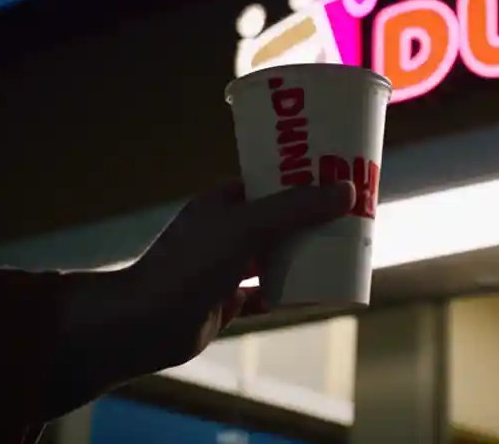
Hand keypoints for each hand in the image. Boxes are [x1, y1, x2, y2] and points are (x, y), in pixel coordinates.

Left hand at [46, 181, 353, 416]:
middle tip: (351, 214)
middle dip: (312, 217)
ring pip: (277, 255)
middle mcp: (225, 229)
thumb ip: (297, 208)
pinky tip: (320, 290)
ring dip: (306, 254)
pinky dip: (293, 291)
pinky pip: (270, 292)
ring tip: (344, 249)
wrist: (147, 324)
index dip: (301, 176)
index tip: (337, 174)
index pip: (269, 179)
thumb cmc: (190, 265)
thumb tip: (348, 191)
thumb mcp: (248, 226)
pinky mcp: (228, 301)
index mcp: (223, 200)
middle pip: (279, 217)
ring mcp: (226, 266)